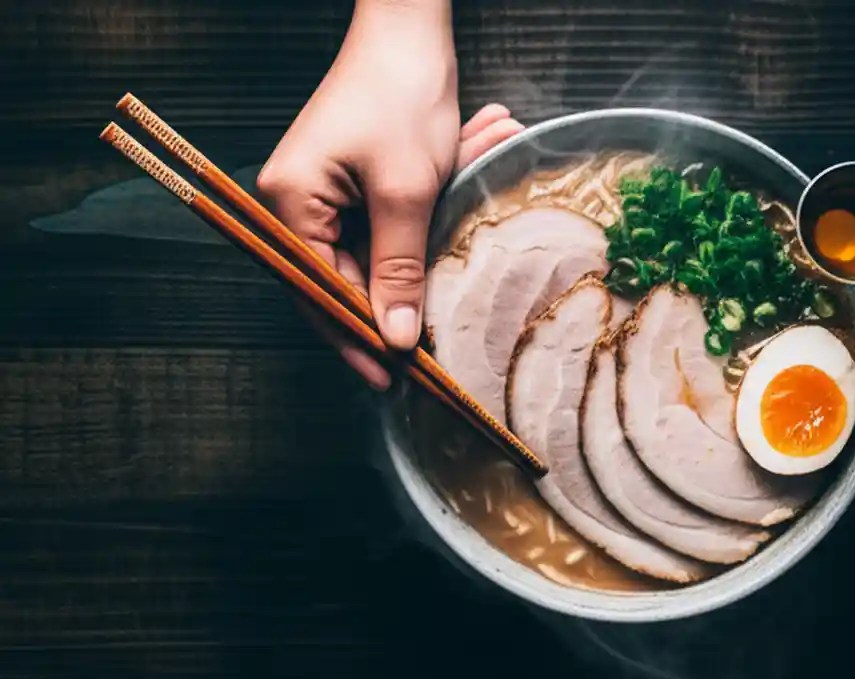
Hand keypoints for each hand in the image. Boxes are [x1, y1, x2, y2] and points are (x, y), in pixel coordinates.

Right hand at [257, 1, 521, 388]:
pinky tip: (473, 172)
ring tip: (464, 227)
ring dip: (429, 244)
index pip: (319, 292)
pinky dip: (433, 212)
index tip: (392, 378)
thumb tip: (393, 339)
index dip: (357, 337)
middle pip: (345, 278)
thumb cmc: (401, 97)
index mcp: (292, 203)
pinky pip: (393, 220)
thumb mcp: (406, 192)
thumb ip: (398, 269)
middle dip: (401, 297)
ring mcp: (327, 191)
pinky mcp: (357, 180)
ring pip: (378, 250)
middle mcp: (298, 201)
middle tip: (434, 352)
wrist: (410, 27)